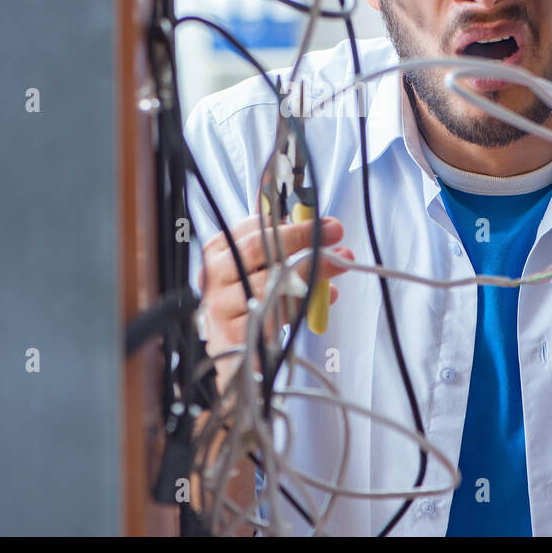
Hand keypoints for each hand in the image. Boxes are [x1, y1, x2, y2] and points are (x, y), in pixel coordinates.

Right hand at [198, 215, 353, 395]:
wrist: (229, 354)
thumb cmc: (245, 301)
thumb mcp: (255, 264)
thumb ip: (271, 233)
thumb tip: (286, 198)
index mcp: (218, 251)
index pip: (257, 229)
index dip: (296, 225)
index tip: (326, 224)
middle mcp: (214, 276)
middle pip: (263, 250)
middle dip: (305, 240)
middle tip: (335, 235)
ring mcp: (221, 307)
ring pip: (272, 283)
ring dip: (312, 272)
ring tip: (338, 265)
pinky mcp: (234, 336)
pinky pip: (275, 316)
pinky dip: (301, 307)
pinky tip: (321, 301)